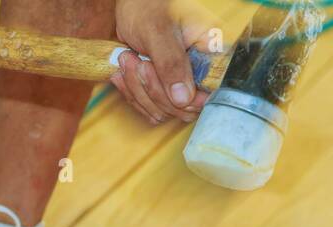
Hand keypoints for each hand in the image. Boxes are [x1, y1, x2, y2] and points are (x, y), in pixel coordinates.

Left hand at [111, 0, 215, 123]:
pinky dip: (131, 92)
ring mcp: (180, 82)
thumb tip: (184, 100)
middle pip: (183, 108)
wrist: (134, 4)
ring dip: (137, 90)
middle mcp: (199, 72)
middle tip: (136, 62)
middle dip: (153, 91)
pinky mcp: (162, 87)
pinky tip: (122, 73)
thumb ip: (172, 64)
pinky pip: (148, 106)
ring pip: (162, 110)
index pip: (209, 95)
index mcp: (210, 55)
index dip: (187, 101)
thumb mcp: (159, 32)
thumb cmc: (149, 7)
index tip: (164, 87)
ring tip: (126, 59)